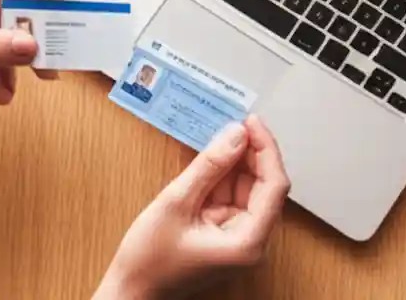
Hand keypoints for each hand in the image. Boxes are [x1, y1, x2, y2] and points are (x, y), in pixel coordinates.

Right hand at [95, 115, 290, 299]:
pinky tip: (210, 160)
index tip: (252, 122)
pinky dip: (223, 178)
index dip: (266, 149)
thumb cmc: (148, 260)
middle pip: (264, 186)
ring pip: (248, 190)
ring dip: (235, 163)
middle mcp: (251, 243)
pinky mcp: (225, 235)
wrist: (130, 293)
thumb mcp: (176, 203)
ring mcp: (239, 239)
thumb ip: (209, 166)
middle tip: (233, 123)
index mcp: (248, 242)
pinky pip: (231, 199)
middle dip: (250, 153)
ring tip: (218, 137)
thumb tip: (236, 134)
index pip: (274, 186)